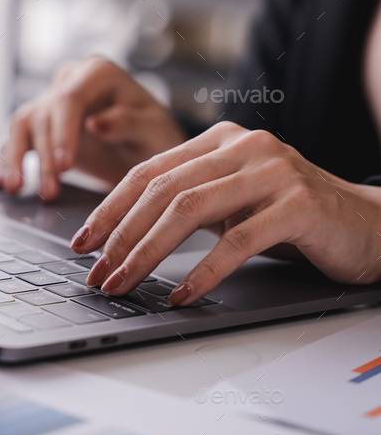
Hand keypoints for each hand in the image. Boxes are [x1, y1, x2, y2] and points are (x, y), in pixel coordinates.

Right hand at [0, 55, 184, 199]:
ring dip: (17, 158)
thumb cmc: (156, 136)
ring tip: (15, 187)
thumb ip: (128, 124)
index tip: (65, 165)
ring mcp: (53, 102)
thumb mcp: (155, 131)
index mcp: (98, 73)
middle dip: (45, 156)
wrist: (148, 149)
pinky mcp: (42, 125)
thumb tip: (94, 123)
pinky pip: (18, 139)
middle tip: (50, 191)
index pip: (71, 98)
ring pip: (24, 124)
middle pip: (45, 114)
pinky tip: (4, 182)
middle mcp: (70, 81)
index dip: (63, 132)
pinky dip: (9, 160)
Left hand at [71, 121, 380, 302]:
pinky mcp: (298, 204)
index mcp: (221, 139)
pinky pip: (238, 240)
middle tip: (96, 272)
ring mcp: (273, 171)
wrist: (366, 224)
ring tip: (125, 284)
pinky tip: (181, 295)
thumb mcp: (233, 200)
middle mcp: (244, 146)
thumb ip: (190, 201)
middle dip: (121, 235)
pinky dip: (202, 272)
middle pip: (163, 189)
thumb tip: (124, 235)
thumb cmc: (292, 216)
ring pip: (190, 210)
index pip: (149, 170)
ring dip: (148, 253)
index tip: (83, 242)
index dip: (110, 208)